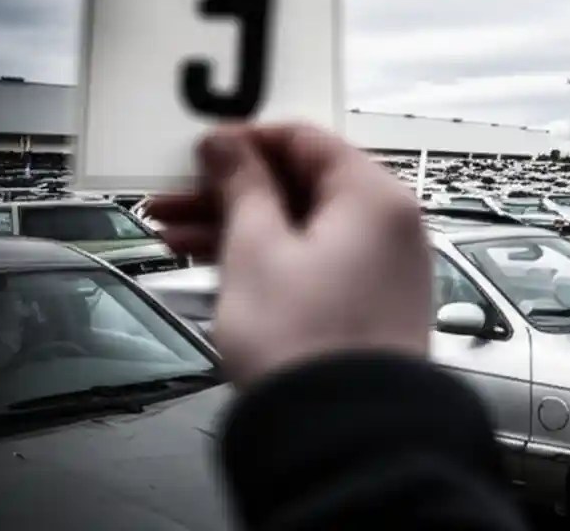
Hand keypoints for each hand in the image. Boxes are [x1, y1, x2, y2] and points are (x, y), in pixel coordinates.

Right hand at [145, 124, 430, 385]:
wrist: (342, 432)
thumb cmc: (309, 346)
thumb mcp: (256, 249)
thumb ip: (241, 186)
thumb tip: (229, 147)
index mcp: (376, 197)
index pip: (307, 138)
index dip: (247, 140)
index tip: (203, 151)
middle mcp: (392, 226)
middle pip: (303, 183)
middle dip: (233, 190)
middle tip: (178, 195)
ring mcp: (385, 267)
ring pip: (304, 224)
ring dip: (240, 225)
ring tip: (177, 233)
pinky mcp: (371, 303)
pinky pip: (316, 259)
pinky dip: (270, 257)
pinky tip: (215, 264)